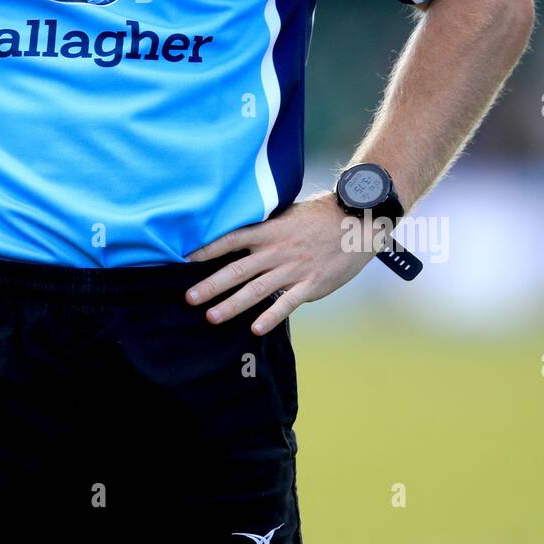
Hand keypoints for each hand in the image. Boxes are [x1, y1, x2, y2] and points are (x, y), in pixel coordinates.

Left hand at [183, 192, 376, 334]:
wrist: (357, 222)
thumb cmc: (321, 216)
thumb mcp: (289, 214)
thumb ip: (266, 228)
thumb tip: (241, 235)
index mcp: (270, 230)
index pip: (231, 240)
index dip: (207, 250)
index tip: (185, 259)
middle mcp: (277, 250)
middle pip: (237, 269)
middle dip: (211, 285)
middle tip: (188, 297)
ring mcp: (293, 269)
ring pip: (257, 289)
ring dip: (232, 304)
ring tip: (211, 316)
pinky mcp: (311, 285)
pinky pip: (287, 303)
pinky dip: (270, 316)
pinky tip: (255, 329)